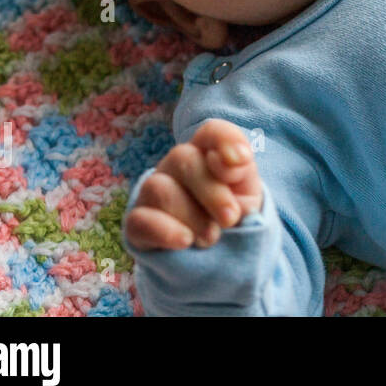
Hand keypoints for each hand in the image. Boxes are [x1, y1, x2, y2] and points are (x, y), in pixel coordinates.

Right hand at [124, 119, 262, 250]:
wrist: (216, 253)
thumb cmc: (232, 216)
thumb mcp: (248, 195)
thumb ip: (242, 174)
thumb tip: (231, 163)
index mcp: (206, 153)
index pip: (211, 132)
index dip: (226, 140)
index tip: (242, 162)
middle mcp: (175, 166)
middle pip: (183, 158)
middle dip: (212, 192)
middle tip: (230, 218)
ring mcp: (152, 192)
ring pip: (160, 189)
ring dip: (192, 216)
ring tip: (211, 237)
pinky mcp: (137, 223)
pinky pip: (141, 220)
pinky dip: (166, 232)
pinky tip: (185, 242)